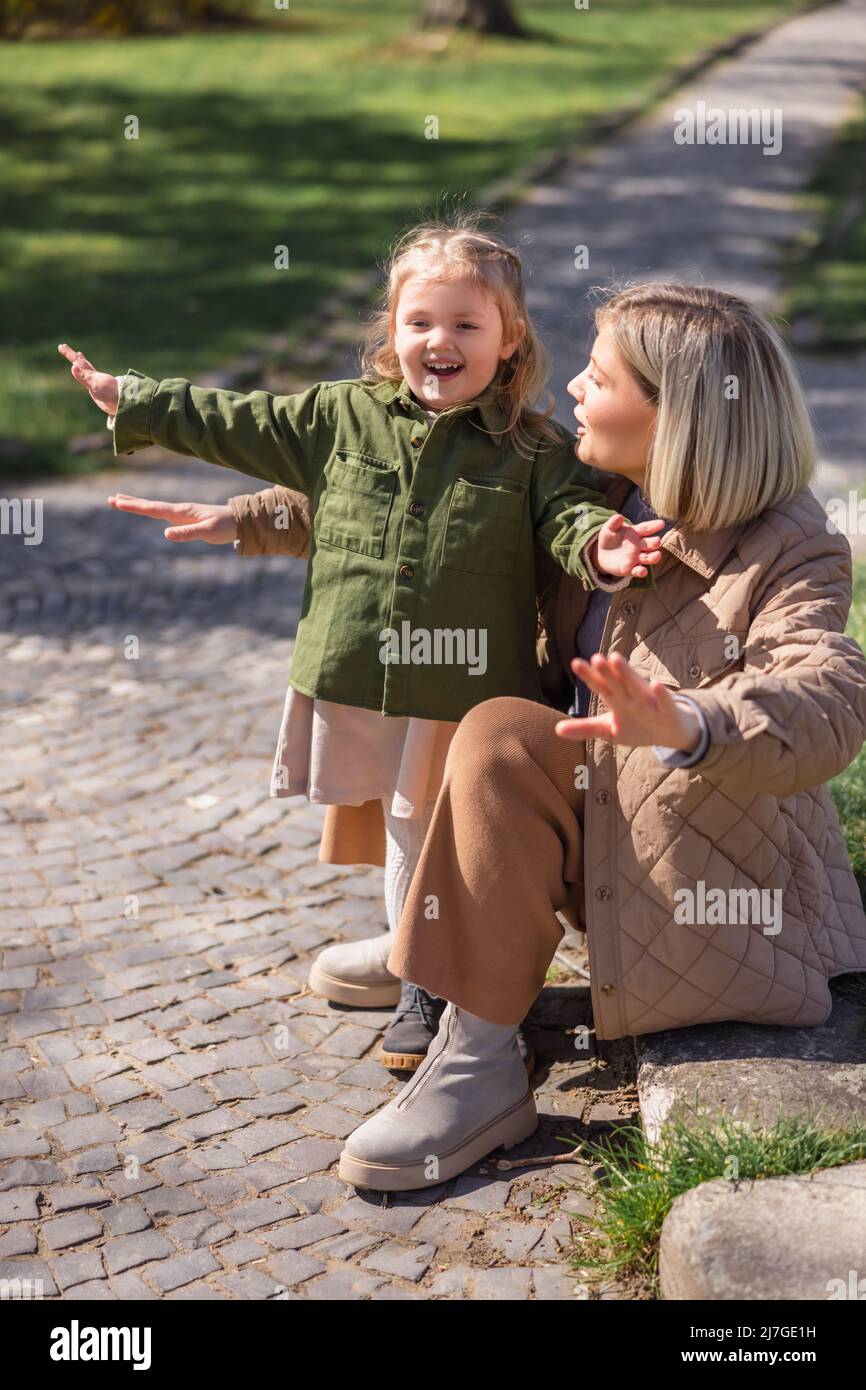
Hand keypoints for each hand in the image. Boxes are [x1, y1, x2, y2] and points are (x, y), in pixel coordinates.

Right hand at [58, 344, 118, 414]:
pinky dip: (88, 375)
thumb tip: (73, 366)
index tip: (61, 346)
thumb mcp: (94, 385)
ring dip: (82, 362)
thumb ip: (83, 377)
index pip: (78, 361)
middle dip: (73, 355)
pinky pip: (91, 379)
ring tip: (79, 357)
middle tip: (64, 347)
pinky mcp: (100, 390)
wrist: (123, 402)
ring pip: (87, 369)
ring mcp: (97, 382)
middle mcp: (93, 376)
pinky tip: (90, 377)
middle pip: (81, 362)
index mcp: (90, 374)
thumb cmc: (109, 394)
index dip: (69, 354)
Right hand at [107, 494, 238, 544]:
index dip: (135, 506)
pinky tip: (147, 510)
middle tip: (110, 499)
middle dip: (130, 502)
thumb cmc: (224, 526)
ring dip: (137, 504)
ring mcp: (180, 514)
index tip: (117, 502)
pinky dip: (150, 510)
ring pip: (154, 508)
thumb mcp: (207, 532)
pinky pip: (162, 513)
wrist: (239, 521)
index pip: (153, 508)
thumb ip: (187, 533)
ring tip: (120, 501)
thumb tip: (165, 534)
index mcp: (181, 512)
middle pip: (150, 505)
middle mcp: (178, 511)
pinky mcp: (184, 519)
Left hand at [555, 652, 701, 750]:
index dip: (589, 675)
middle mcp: (632, 696)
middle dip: (607, 671)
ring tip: (615, 659)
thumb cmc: (638, 726)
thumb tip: (556, 730)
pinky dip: (661, 695)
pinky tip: (655, 685)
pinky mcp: (667, 711)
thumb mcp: (609, 730)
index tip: (576, 663)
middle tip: (596, 658)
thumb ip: (585, 728)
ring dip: (627, 674)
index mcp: (617, 698)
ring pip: (637, 686)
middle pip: (617, 682)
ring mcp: (649, 702)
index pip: (600, 685)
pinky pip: (665, 703)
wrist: (671, 733)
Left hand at [594, 514, 664, 578]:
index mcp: (636, 533)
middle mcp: (639, 545)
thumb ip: (614, 523)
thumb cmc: (608, 538)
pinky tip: (642, 571)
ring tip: (657, 555)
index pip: (646, 528)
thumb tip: (619, 517)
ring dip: (654, 557)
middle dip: (655, 542)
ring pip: (650, 558)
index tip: (662, 523)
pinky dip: (641, 571)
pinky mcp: (631, 569)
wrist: (602, 554)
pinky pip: (639, 571)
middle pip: (651, 544)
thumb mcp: (609, 528)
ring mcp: (636, 557)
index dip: (654, 526)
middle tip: (656, 541)